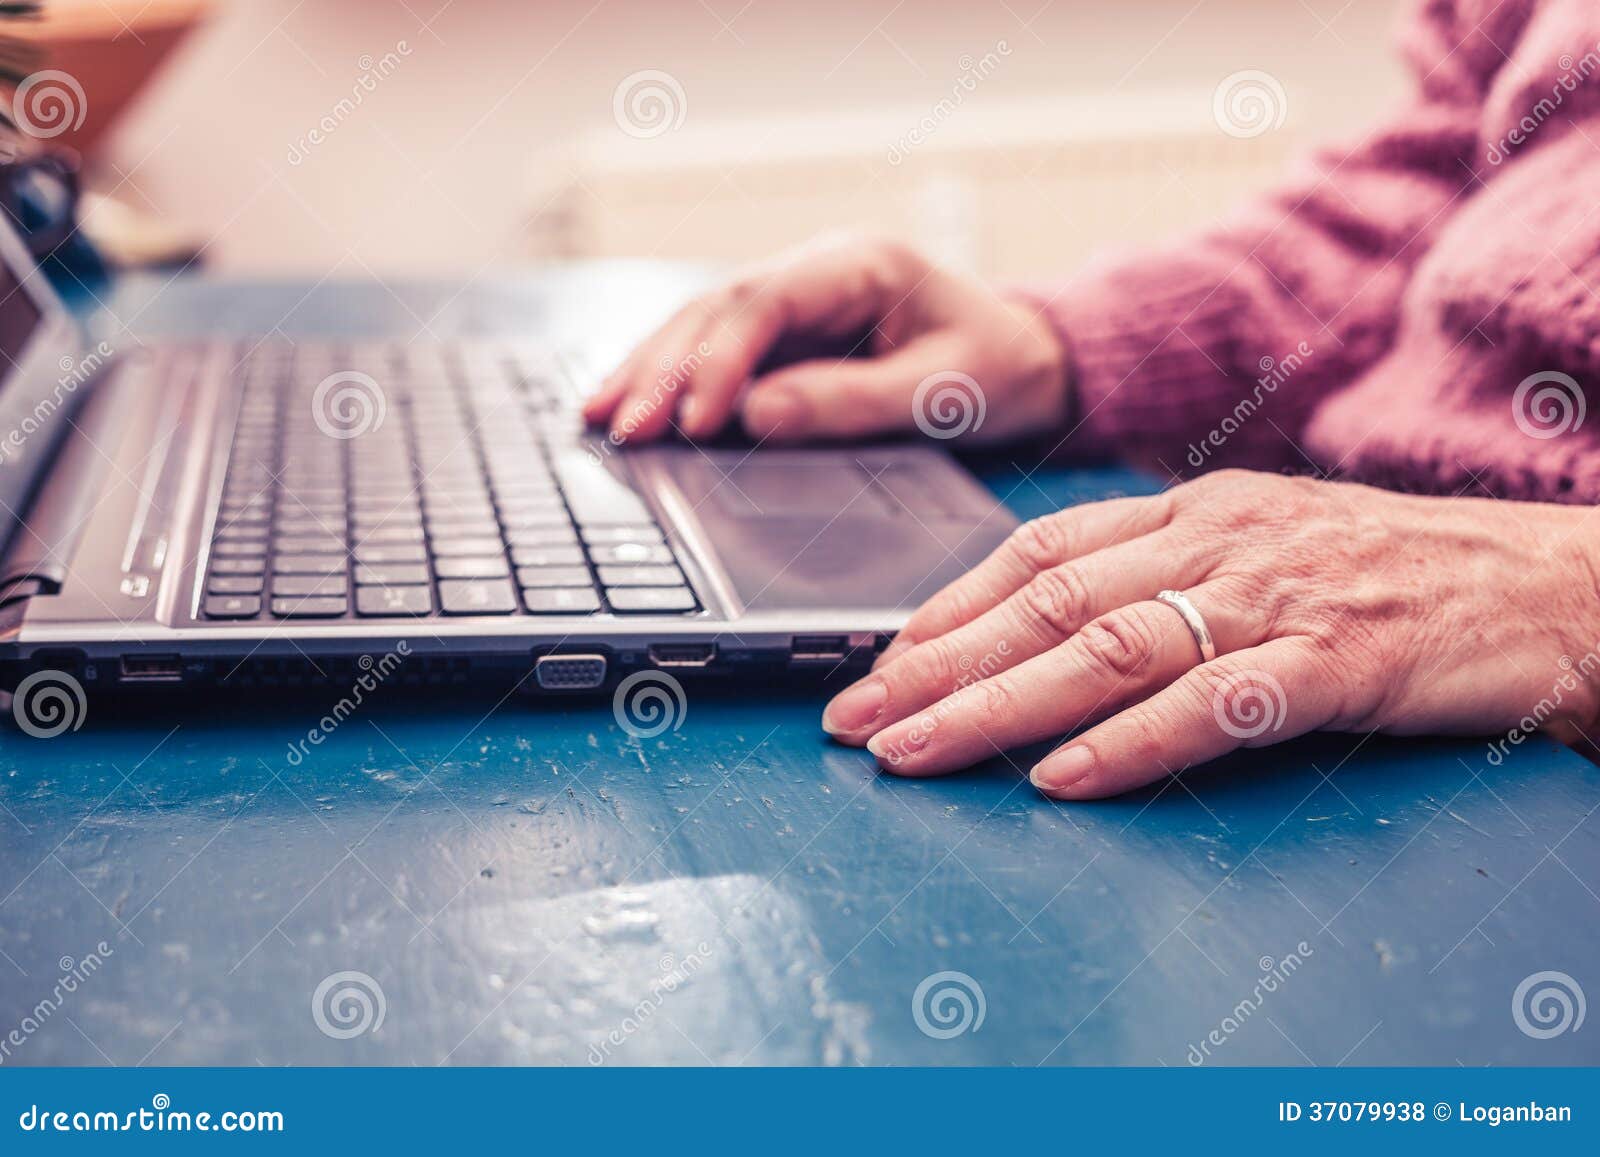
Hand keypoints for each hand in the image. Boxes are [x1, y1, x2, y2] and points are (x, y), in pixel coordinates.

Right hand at [582, 234, 1069, 444]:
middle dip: (665, 369)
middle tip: (622, 425)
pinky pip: (714, 352)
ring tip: (600, 416)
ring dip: (650, 371)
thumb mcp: (941, 390)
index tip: (696, 419)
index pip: (766, 303)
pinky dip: (670, 380)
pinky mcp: (785, 339)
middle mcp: (816, 272)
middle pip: (718, 309)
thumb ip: (852, 402)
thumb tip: (757, 415)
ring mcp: (796, 302)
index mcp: (860, 265)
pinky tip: (628, 402)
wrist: (1023, 364)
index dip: (720, 361)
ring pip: (702, 326)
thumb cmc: (994, 369)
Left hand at [820, 469, 1599, 798]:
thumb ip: (1164, 576)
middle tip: (855, 717)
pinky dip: (1131, 744)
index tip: (877, 659)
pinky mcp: (1336, 660)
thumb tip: (1052, 634)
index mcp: (1193, 509)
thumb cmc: (1396, 575)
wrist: (1551, 585)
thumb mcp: (1264, 547)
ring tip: (916, 751)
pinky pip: (1214, 705)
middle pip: (1046, 603)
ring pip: (1106, 648)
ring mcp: (1275, 597)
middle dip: (936, 664)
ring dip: (996, 705)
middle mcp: (1218, 540)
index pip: (1037, 552)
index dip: (948, 606)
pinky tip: (1061, 778)